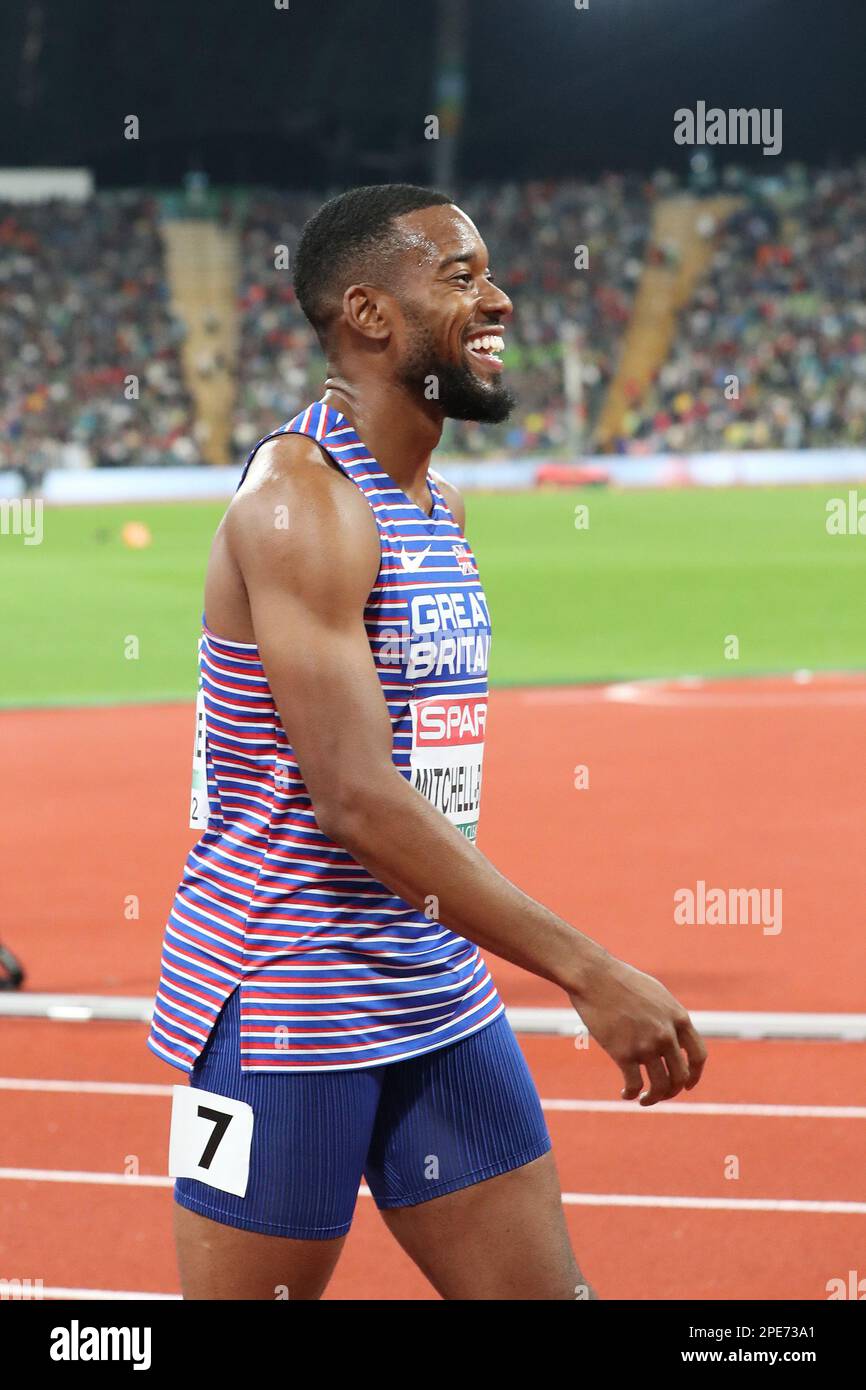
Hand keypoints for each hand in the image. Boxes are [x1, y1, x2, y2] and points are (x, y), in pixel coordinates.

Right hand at [569, 954, 706, 1105]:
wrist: (595, 977)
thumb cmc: (622, 981)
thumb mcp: (656, 995)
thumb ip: (669, 1017)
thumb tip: (675, 1036)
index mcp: (678, 1018)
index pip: (698, 1056)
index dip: (695, 1075)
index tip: (687, 1086)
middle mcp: (666, 1034)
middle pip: (680, 1076)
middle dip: (672, 1091)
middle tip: (661, 1094)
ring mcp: (646, 1044)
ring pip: (660, 1086)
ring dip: (654, 1098)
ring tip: (644, 1100)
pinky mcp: (624, 1053)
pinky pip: (635, 1085)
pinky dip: (632, 1094)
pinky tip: (625, 1093)